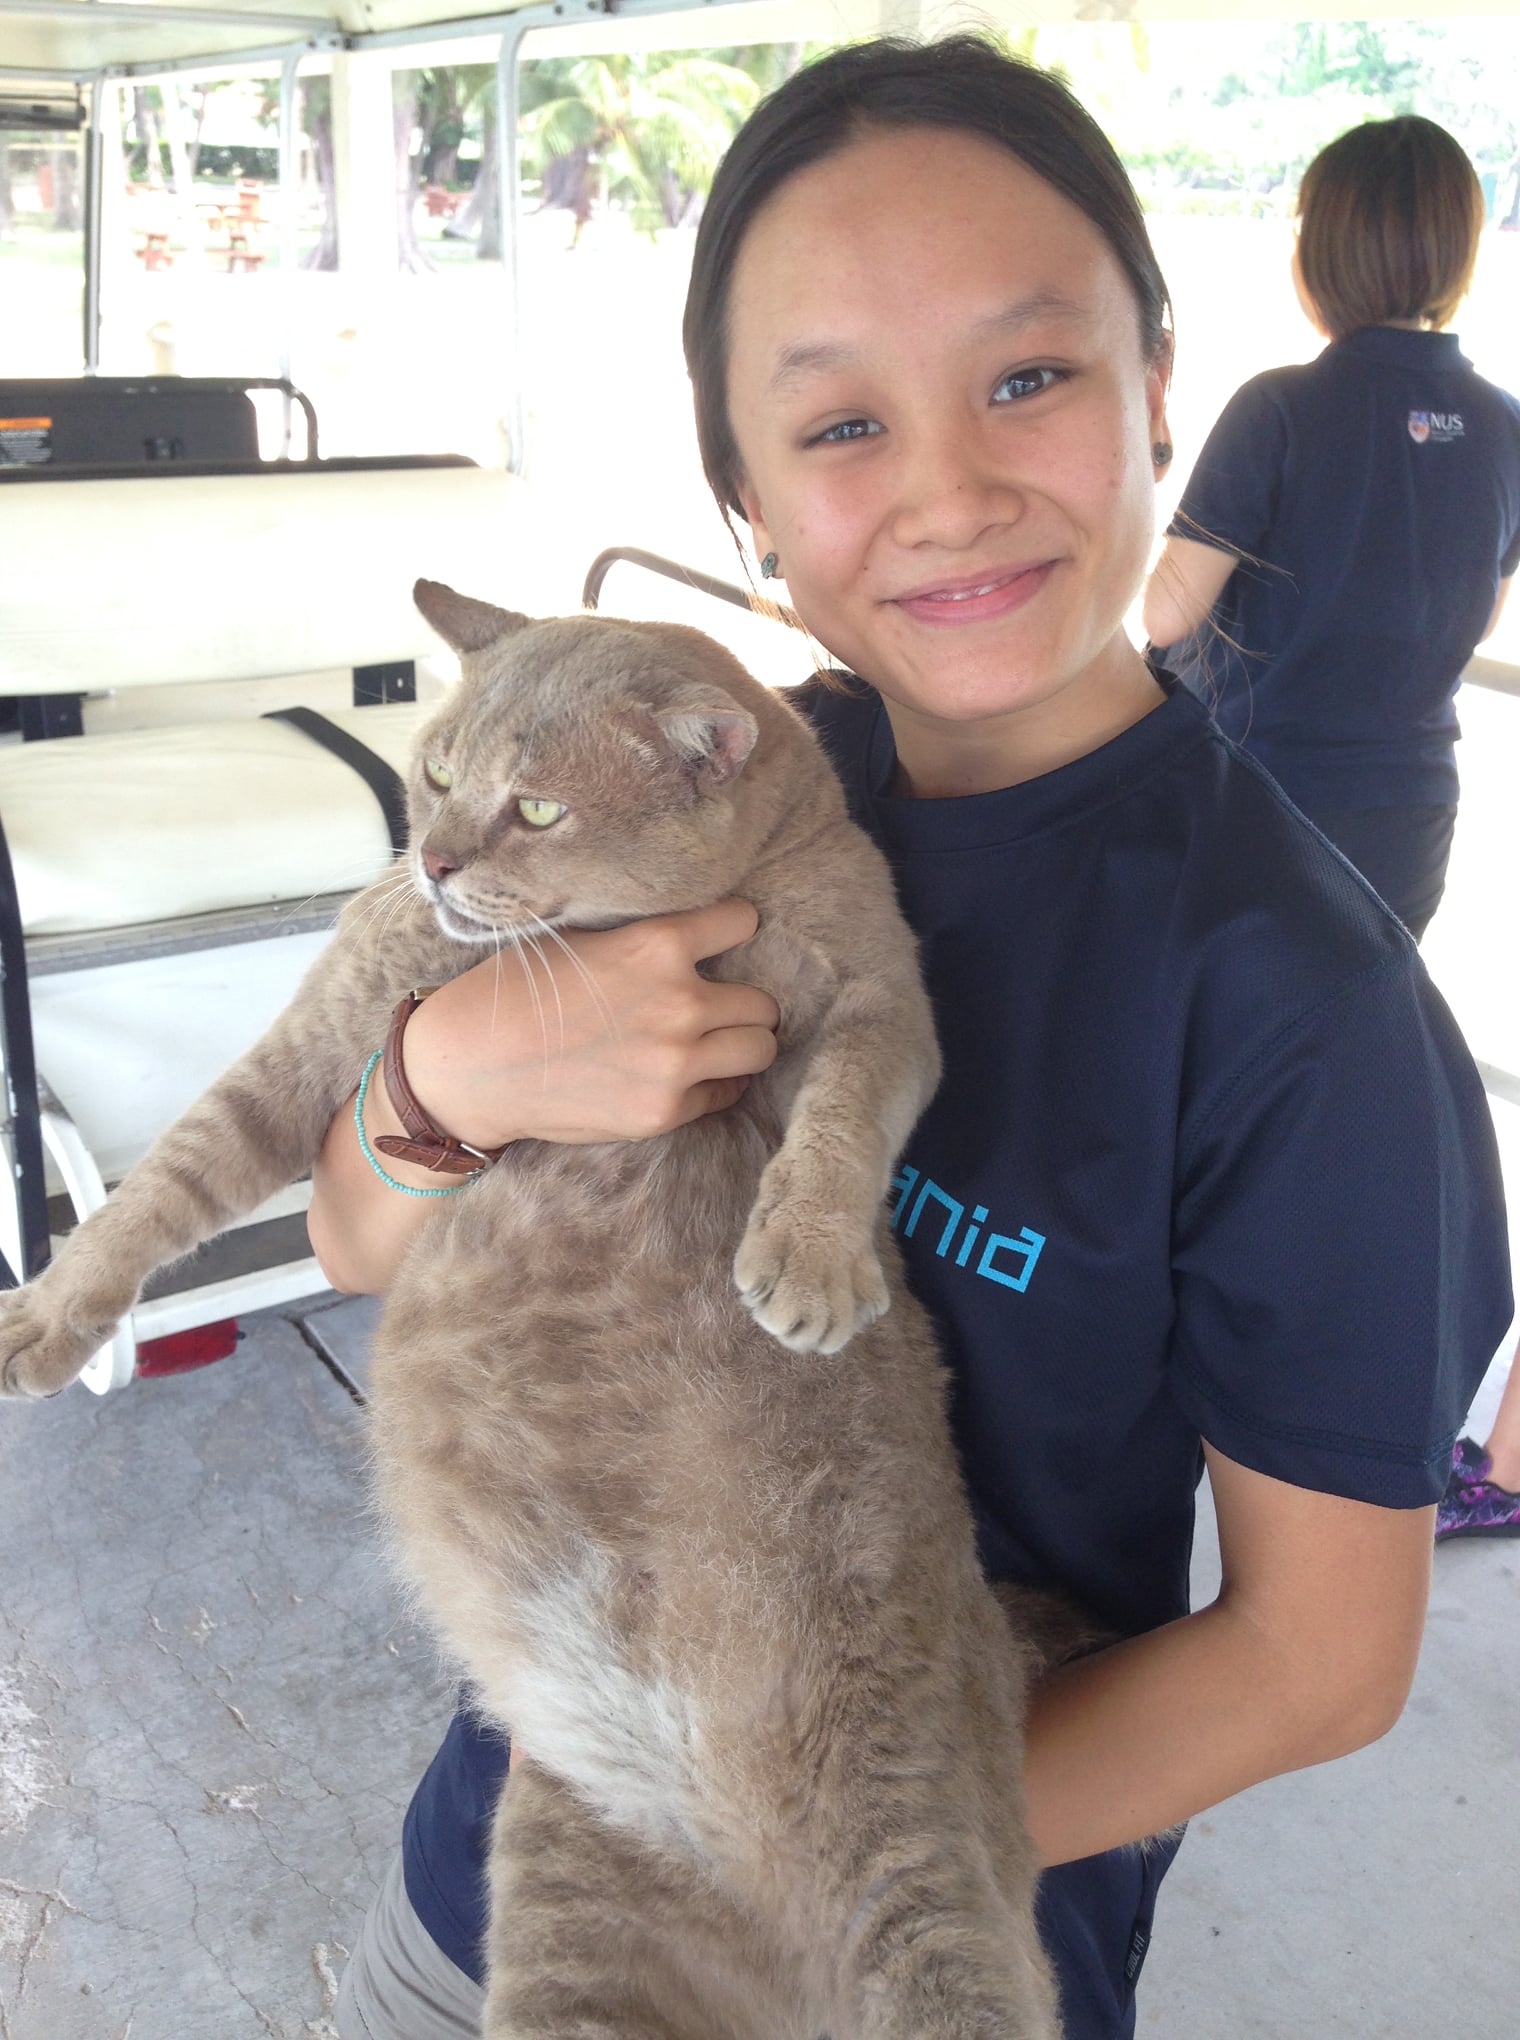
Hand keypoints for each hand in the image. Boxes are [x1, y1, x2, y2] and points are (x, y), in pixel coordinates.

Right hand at [401, 899, 779, 1150]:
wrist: (473, 1067)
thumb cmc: (517, 993)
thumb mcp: (579, 938)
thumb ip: (642, 938)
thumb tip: (689, 933)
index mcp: (657, 946)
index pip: (741, 922)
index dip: (735, 927)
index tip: (726, 936)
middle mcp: (679, 1003)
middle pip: (763, 1002)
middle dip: (744, 1001)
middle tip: (719, 1005)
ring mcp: (675, 1063)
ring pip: (760, 1049)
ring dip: (742, 1043)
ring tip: (716, 1041)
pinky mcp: (664, 1111)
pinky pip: (725, 1094)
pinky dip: (713, 1084)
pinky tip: (683, 1075)